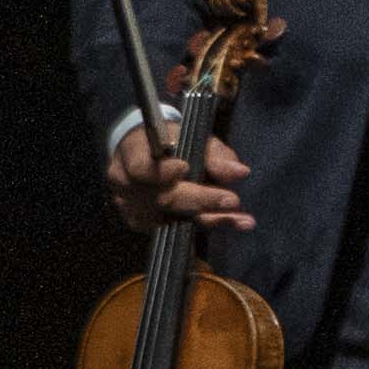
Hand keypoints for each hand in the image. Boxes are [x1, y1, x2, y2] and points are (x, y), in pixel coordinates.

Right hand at [110, 120, 252, 235]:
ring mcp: (130, 206)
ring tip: (242, 220)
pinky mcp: (140, 222)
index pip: (141, 168)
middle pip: (162, 198)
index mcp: (133, 153)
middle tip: (232, 200)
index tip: (186, 168)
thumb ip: (215, 155)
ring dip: (209, 219)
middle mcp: (126, 183)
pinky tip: (229, 222)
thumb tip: (239, 172)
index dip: (162, 172)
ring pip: (172, 219)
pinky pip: (172, 229)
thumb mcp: (193, 138)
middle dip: (200, 200)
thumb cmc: (172, 141)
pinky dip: (203, 226)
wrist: (145, 151)